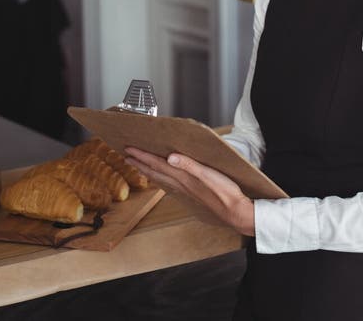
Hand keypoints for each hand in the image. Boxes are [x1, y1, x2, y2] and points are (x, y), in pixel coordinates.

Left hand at [124, 147, 254, 236]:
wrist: (236, 213)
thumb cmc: (226, 192)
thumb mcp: (209, 175)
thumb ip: (189, 165)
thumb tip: (170, 157)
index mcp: (183, 178)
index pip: (158, 164)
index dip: (142, 156)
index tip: (129, 149)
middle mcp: (181, 186)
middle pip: (155, 173)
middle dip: (140, 163)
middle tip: (126, 155)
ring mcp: (185, 193)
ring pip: (161, 180)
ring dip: (148, 172)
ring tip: (138, 166)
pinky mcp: (191, 197)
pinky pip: (170, 187)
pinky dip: (161, 181)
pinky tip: (162, 180)